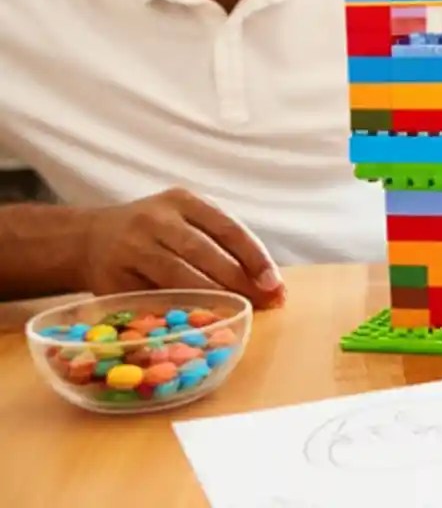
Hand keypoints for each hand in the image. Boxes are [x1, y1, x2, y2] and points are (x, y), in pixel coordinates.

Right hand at [81, 188, 285, 308]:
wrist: (86, 239)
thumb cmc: (154, 234)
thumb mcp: (184, 221)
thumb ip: (221, 244)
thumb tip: (267, 284)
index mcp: (183, 201)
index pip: (228, 228)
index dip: (254, 257)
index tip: (274, 283)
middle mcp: (156, 219)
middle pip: (205, 252)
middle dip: (239, 281)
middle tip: (264, 303)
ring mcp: (131, 247)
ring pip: (179, 276)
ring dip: (213, 298)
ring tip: (238, 313)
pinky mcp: (112, 277)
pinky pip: (152, 297)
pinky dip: (178, 310)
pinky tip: (198, 322)